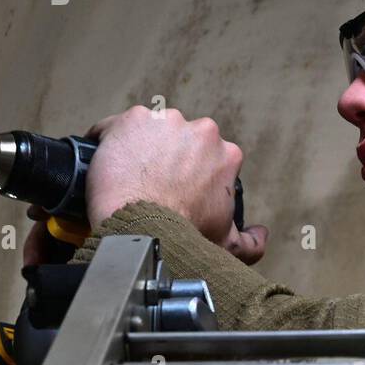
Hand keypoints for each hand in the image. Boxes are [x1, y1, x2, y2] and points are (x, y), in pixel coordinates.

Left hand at [79, 105, 267, 262]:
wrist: (141, 227)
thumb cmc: (182, 235)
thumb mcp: (227, 246)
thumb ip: (251, 243)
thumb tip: (260, 234)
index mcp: (226, 155)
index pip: (207, 158)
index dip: (191, 174)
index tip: (177, 188)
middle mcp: (202, 131)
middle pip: (180, 140)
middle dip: (168, 156)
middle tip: (151, 183)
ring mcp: (167, 121)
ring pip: (151, 130)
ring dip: (141, 146)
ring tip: (128, 175)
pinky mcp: (133, 119)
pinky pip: (114, 127)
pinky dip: (108, 141)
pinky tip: (104, 163)